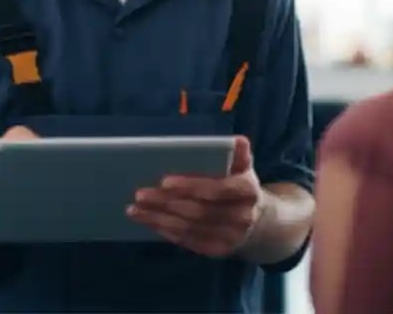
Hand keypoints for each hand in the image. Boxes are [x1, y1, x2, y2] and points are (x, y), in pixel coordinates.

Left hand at [127, 135, 263, 257]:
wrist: (257, 222)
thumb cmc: (239, 187)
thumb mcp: (243, 168)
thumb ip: (238, 155)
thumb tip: (237, 141)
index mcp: (247, 191)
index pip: (217, 189)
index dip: (191, 186)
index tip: (164, 181)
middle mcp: (242, 217)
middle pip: (199, 211)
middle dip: (166, 203)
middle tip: (140, 195)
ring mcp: (230, 237)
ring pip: (189, 228)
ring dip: (159, 219)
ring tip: (135, 209)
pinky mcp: (217, 250)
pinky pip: (188, 241)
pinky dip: (165, 231)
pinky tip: (149, 221)